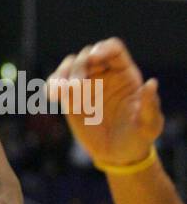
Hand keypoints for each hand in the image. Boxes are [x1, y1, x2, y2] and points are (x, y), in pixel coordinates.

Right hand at [47, 38, 162, 166]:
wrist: (118, 155)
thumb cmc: (138, 136)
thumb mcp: (149, 124)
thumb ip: (150, 105)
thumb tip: (152, 84)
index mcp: (124, 74)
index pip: (113, 49)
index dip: (103, 48)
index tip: (94, 58)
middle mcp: (103, 73)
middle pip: (87, 55)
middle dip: (79, 67)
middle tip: (77, 87)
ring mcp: (85, 83)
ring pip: (69, 65)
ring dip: (62, 74)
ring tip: (61, 92)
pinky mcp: (69, 97)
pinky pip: (57, 83)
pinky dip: (52, 85)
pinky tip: (53, 96)